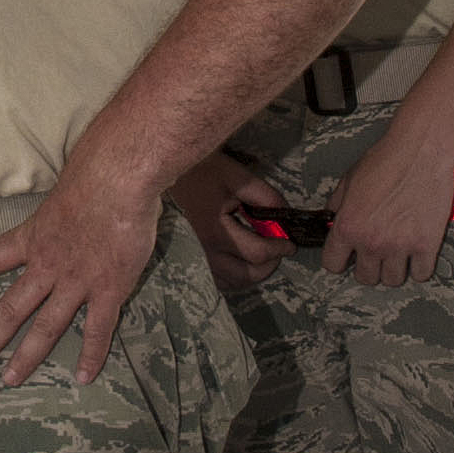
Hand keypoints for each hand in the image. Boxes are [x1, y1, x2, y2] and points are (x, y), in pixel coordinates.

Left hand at [0, 162, 161, 388]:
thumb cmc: (92, 178)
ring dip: (28, 356)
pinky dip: (91, 355)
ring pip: (47, 326)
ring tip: (10, 379)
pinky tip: (82, 377)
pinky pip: (98, 329)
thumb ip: (52, 212)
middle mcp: (47, 265)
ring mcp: (77, 281)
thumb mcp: (57, 193)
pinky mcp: (108, 289)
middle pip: (11, 308)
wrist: (119, 181)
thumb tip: (55, 211)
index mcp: (31, 239)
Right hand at [172, 149, 288, 289]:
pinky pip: (216, 280)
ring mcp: (194, 257)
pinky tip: (238, 260)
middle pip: (246, 275)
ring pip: (231, 282)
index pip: (257, 253)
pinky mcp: (188, 258)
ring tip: (261, 256)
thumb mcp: (238, 177)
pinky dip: (233, 276)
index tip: (290, 244)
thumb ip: (266, 198)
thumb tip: (286, 218)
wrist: (163, 170)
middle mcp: (204, 251)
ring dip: (252, 273)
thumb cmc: (201, 171)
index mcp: (216, 231)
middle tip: (278, 250)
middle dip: (269, 265)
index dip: (279, 250)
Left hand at [323, 112, 453, 285]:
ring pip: (393, 280)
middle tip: (376, 252)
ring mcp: (400, 247)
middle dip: (368, 267)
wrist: (420, 152)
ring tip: (397, 253)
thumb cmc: (384, 161)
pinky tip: (417, 254)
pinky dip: (419, 267)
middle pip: (365, 278)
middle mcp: (371, 242)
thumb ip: (336, 206)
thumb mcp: (348, 180)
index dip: (339, 261)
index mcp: (348, 227)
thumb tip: (331, 222)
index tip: (347, 256)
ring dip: (393, 269)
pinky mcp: (427, 246)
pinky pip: (421, 275)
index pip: (332, 265)